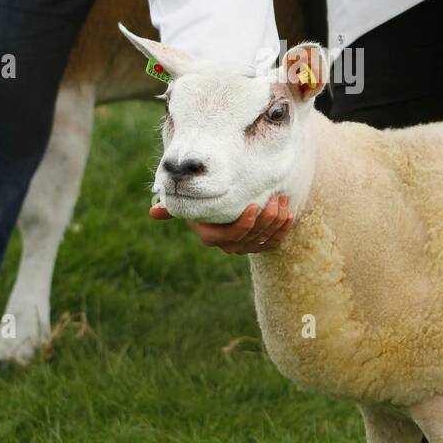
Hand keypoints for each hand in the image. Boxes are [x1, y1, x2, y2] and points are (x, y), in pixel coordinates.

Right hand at [148, 193, 293, 252]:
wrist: (224, 203)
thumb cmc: (203, 201)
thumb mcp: (189, 203)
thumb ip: (173, 207)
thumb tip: (153, 213)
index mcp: (213, 237)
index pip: (232, 236)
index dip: (245, 223)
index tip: (254, 204)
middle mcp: (230, 246)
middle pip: (253, 236)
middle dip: (267, 217)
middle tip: (274, 195)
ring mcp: (247, 246)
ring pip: (267, 238)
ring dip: (278, 219)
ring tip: (282, 198)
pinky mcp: (263, 243)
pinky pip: (276, 240)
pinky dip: (284, 228)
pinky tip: (289, 212)